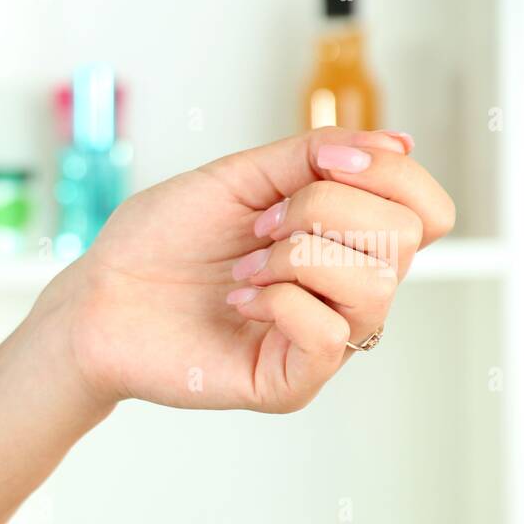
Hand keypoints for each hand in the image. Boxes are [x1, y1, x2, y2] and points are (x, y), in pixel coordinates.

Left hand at [48, 127, 454, 412]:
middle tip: (261, 226)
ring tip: (244, 268)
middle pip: (405, 238)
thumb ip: (315, 155)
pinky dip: (280, 302)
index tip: (320, 166)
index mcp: (341, 240)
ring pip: (375, 287)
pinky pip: (329, 335)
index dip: (393, 176)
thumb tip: (397, 142)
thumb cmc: (158, 241)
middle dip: (325, 208)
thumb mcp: (239, 176)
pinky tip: (236, 301)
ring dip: (298, 256)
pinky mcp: (288, 381)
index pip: (427, 211)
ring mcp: (319, 340)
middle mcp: (341, 291)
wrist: (97, 297)